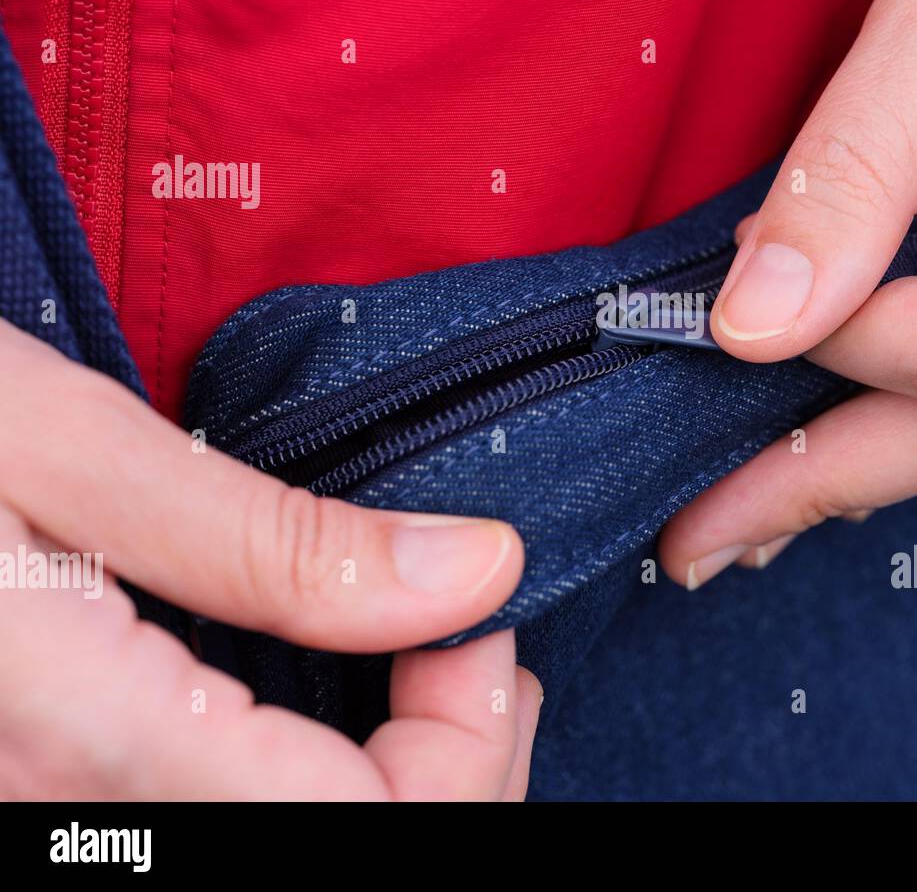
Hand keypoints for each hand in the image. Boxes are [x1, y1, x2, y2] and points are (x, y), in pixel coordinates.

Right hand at [0, 319, 537, 799]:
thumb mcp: (67, 454)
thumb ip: (276, 542)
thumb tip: (477, 572)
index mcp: (79, 743)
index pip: (358, 828)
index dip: (466, 737)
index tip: (482, 611)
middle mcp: (62, 825)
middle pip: (342, 856)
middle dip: (458, 766)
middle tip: (481, 640)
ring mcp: (48, 819)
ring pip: (293, 844)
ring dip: (404, 778)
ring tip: (438, 663)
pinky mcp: (46, 789)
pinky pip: (227, 812)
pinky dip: (326, 772)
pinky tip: (344, 688)